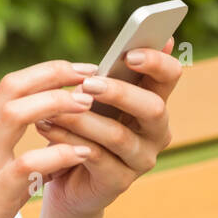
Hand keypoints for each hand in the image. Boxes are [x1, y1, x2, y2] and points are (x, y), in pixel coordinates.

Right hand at [0, 60, 103, 217]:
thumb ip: (14, 166)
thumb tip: (50, 155)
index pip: (9, 89)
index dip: (44, 73)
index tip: (76, 70)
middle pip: (11, 88)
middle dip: (52, 73)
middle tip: (90, 71)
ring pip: (14, 115)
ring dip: (54, 103)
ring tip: (88, 103)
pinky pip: (24, 166)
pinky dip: (56, 154)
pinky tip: (82, 154)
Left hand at [33, 37, 182, 217]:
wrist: (67, 177)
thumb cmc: (84, 126)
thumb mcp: (96, 96)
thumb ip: (115, 71)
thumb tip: (149, 37)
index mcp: (154, 101)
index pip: (170, 76)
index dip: (156, 62)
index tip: (129, 54)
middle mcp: (157, 131)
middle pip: (153, 108)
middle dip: (119, 93)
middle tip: (88, 83)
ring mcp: (142, 159)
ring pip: (118, 135)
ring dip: (83, 119)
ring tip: (53, 108)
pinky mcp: (120, 181)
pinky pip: (96, 156)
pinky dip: (69, 139)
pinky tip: (47, 127)